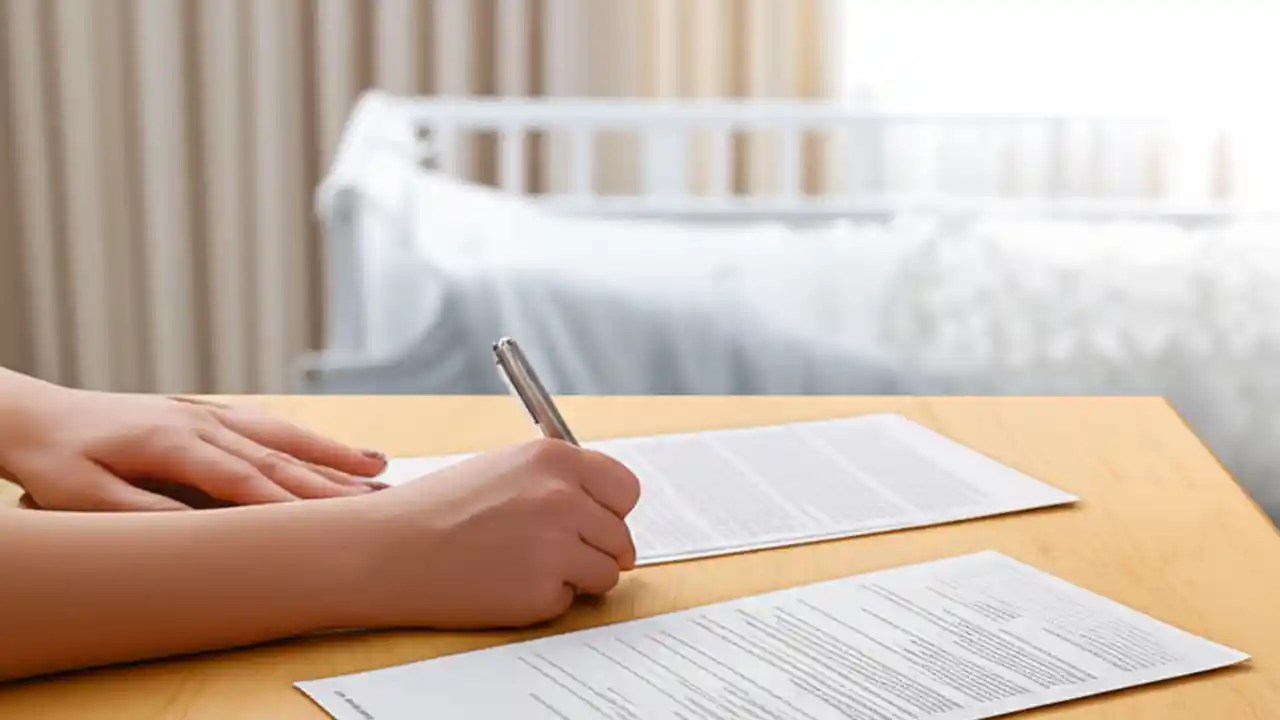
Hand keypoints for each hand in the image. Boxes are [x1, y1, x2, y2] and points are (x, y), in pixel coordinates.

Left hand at [0, 379, 388, 510]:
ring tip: (377, 467)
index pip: (247, 479)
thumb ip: (146, 514)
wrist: (36, 416)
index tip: (334, 523)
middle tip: (380, 498)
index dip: (293, 503)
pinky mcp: (205, 415)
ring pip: (281, 434)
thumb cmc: (57, 461)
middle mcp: (200, 422)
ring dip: (330, 453)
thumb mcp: (86, 497)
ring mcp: (206, 414)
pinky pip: (266, 425)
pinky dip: (304, 438)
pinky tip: (329, 449)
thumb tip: (204, 532)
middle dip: (332, 480)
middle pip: (278, 455)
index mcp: (174, 442)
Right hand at [357, 439, 640, 628]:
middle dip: (596, 547)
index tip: (598, 520)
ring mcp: (556, 546)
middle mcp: (562, 498)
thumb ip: (559, 481)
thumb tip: (605, 510)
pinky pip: (570, 601)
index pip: (626, 488)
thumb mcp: (505, 468)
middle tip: (551, 550)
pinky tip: (505, 583)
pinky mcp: (542, 591)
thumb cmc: (439, 509)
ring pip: (606, 572)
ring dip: (577, 575)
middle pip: (621, 535)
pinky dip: (546, 599)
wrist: (390, 550)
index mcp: (554, 459)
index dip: (612, 509)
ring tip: (524, 565)